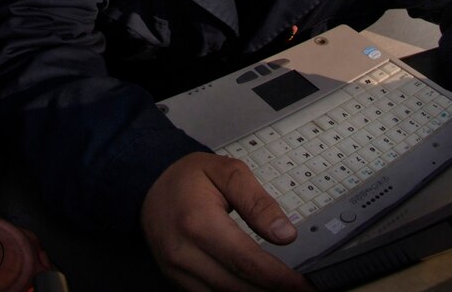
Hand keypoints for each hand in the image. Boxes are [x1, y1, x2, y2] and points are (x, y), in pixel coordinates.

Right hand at [140, 152, 310, 291]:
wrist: (149, 186)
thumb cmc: (188, 178)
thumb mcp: (228, 172)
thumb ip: (258, 202)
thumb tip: (285, 234)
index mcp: (198, 222)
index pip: (245, 260)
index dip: (278, 277)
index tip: (302, 285)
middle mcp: (183, 252)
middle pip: (237, 286)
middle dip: (271, 291)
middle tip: (300, 290)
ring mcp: (176, 271)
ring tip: (279, 290)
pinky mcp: (176, 281)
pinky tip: (254, 289)